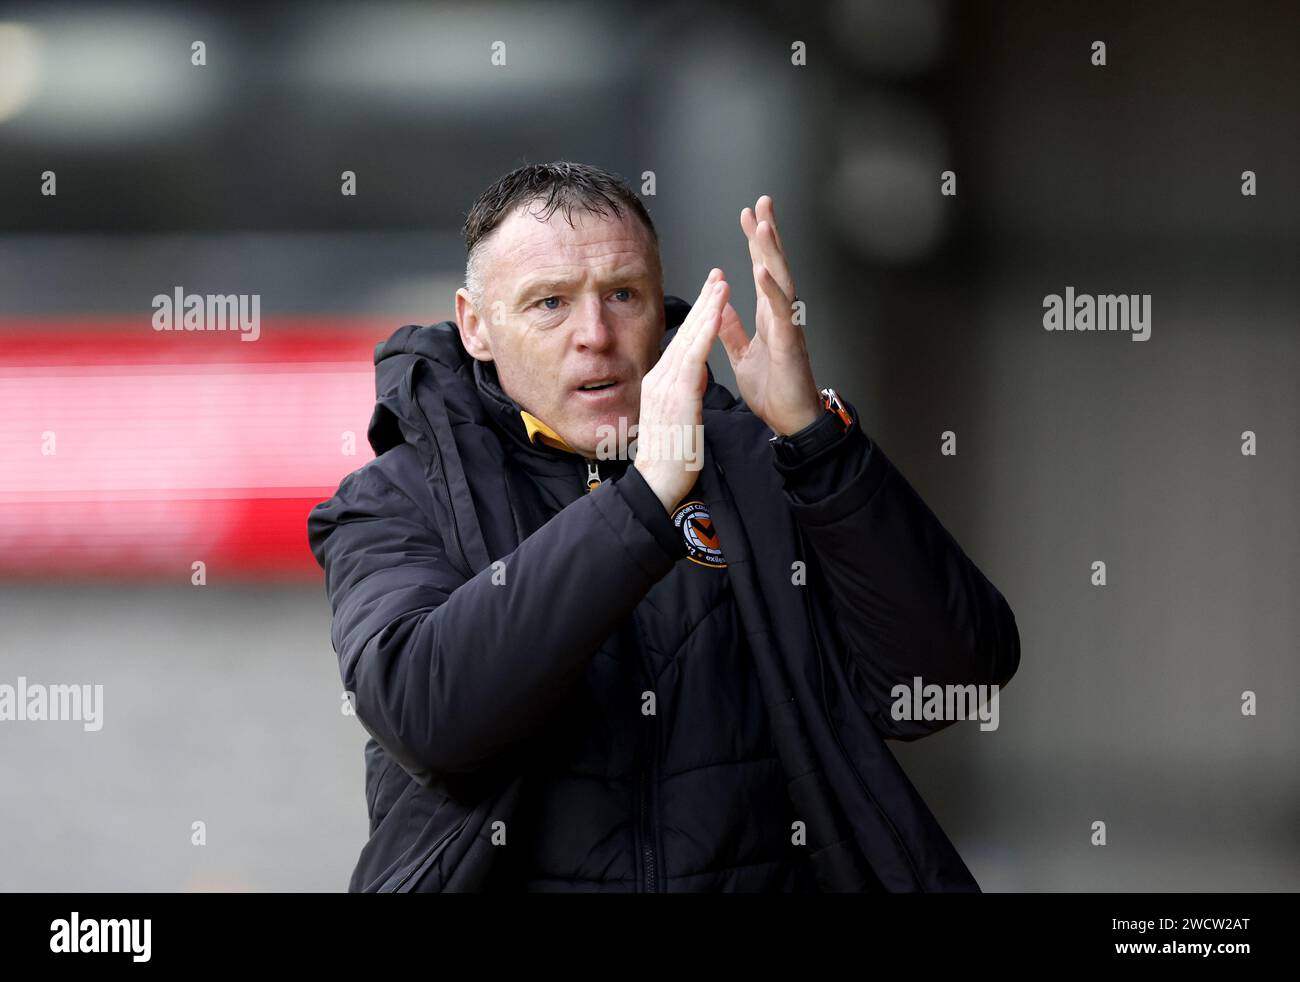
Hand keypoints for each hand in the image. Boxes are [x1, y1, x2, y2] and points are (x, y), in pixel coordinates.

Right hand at [635, 268, 728, 510]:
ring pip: (691, 337)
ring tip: (721, 283)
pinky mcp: (677, 394)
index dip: (698, 317)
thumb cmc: (670, 458)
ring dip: (708, 308)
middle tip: (717, 275)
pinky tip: (717, 312)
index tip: (710, 296)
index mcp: (660, 384)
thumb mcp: (677, 418)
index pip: (683, 342)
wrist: (657, 483)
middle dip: (704, 302)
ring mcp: (666, 384)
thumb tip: (693, 378)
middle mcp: (659, 378)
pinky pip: (695, 355)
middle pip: (686, 332)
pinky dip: (706, 330)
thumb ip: (683, 394)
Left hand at [718, 195, 822, 436]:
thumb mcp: (743, 356)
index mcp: (770, 317)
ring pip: (782, 280)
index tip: (748, 215)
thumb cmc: (774, 391)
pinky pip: (781, 312)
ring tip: (764, 224)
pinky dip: (772, 290)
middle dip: (768, 234)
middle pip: (775, 266)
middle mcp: (782, 315)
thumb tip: (721, 308)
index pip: (762, 270)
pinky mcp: (790, 344)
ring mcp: (789, 327)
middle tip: (761, 203)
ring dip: (772, 252)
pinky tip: (762, 270)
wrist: (791, 421)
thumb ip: (733, 331)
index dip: (756, 242)